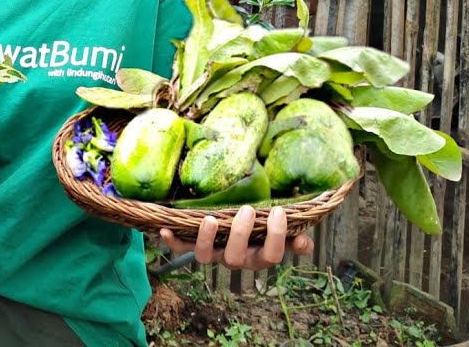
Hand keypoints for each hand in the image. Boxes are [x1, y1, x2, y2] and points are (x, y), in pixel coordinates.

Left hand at [159, 206, 313, 269]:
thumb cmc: (262, 233)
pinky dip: (172, 241)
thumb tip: (305, 243)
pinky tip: (163, 230)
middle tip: (246, 209)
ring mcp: (214, 254)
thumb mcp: (281, 236)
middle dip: (240, 233)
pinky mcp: (196, 247)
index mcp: (259, 257)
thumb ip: (294, 240)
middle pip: (236, 257)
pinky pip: (181, 248)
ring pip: (205, 257)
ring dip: (205, 239)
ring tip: (209, 219)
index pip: (271, 256)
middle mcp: (235, 260)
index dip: (276, 236)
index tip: (278, 211)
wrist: (237, 236)